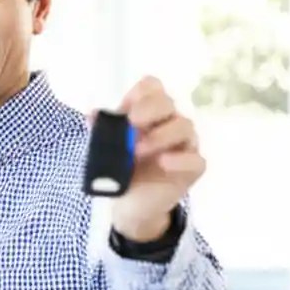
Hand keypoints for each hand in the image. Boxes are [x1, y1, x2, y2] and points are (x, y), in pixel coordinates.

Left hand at [105, 76, 205, 240]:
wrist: (130, 203)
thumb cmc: (121, 168)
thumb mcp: (106, 149)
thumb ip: (101, 131)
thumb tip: (93, 114)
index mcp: (148, 112)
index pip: (152, 87)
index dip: (139, 93)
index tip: (124, 109)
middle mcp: (169, 122)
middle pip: (168, 102)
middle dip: (149, 109)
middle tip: (131, 123)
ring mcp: (184, 144)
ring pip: (184, 126)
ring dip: (160, 135)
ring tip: (137, 151)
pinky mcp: (192, 169)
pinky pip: (196, 160)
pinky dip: (180, 159)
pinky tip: (163, 162)